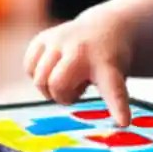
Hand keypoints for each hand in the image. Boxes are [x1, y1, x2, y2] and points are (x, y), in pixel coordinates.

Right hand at [24, 8, 132, 126]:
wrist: (105, 28)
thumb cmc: (109, 63)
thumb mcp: (116, 78)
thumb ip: (107, 100)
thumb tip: (98, 119)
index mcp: (107, 66)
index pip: (112, 89)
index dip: (117, 108)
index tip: (123, 123)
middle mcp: (81, 49)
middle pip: (56, 85)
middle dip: (62, 97)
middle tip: (75, 92)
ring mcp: (59, 40)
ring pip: (38, 78)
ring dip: (48, 88)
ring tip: (64, 79)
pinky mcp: (43, 37)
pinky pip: (28, 66)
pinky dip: (36, 74)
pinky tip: (51, 70)